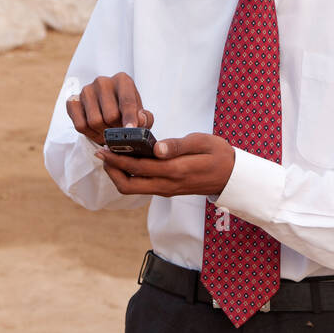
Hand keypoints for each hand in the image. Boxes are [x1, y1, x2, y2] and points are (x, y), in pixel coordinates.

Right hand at [65, 72, 153, 143]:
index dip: (129, 118)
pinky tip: (97, 133)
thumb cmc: (127, 110)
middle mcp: (103, 82)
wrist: (106, 106)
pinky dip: (90, 135)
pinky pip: (80, 125)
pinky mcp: (73, 101)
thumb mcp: (140, 113)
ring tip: (110, 136)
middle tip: (120, 136)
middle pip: (110, 115)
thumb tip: (139, 121)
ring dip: (103, 134)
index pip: (127, 101)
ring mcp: (86, 90)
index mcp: (122, 80)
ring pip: (94, 122)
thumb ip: (145, 119)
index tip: (130, 130)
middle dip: (117, 131)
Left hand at [96, 132, 235, 197]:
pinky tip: (127, 161)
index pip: (140, 167)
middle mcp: (168, 184)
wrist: (231, 176)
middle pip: (129, 185)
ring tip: (111, 156)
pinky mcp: (167, 190)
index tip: (104, 149)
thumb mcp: (202, 143)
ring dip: (119, 174)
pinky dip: (129, 176)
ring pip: (134, 189)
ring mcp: (166, 190)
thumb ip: (178, 146)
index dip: (118, 159)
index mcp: (176, 170)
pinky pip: (142, 187)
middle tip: (101, 154)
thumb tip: (156, 148)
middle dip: (112, 170)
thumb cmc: (218, 154)